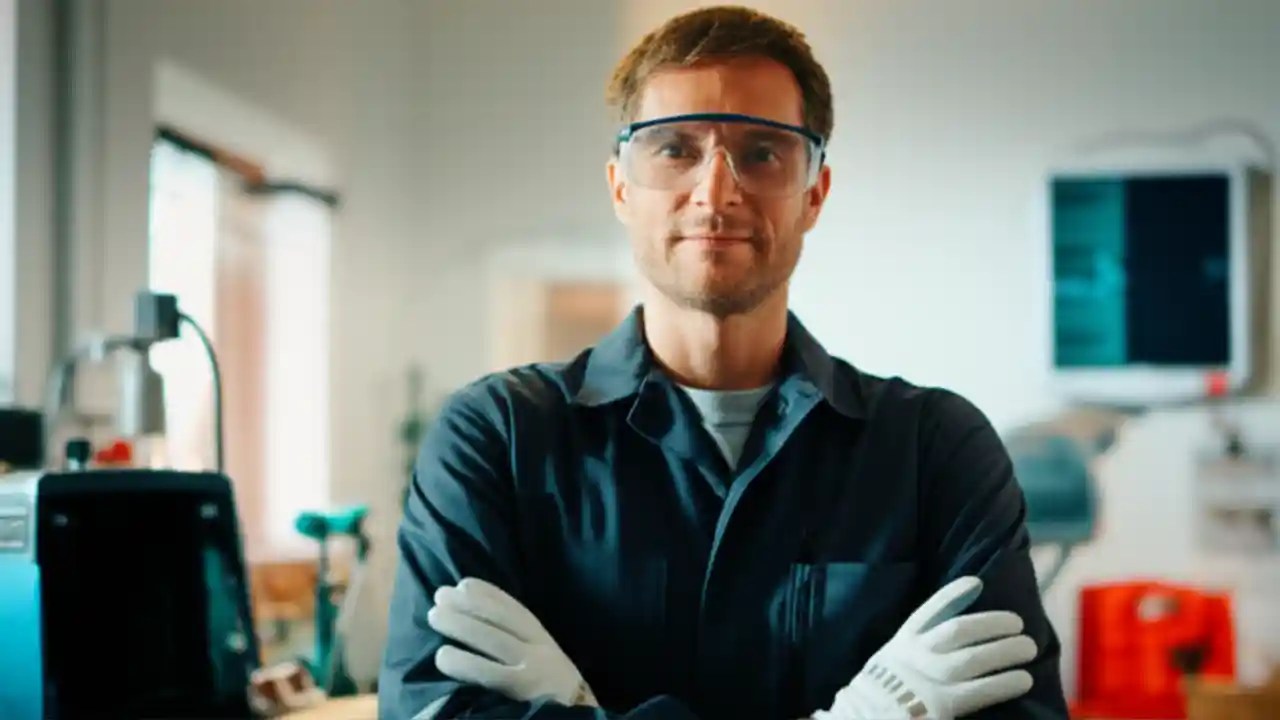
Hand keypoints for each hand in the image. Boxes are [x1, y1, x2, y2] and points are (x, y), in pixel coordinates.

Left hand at [428, 577, 597, 707]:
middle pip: (500, 619)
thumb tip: (478, 623)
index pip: (515, 609)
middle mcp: (541, 649)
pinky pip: (489, 673)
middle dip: (468, 603)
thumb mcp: (543, 661)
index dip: (488, 593)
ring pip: (493, 639)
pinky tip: (442, 656)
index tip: (463, 583)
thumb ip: (520, 644)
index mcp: (544, 640)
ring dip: (461, 624)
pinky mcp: (522, 691)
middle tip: (439, 595)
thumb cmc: (551, 694)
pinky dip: (464, 662)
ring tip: (435, 616)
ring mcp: (533, 669)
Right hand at [817, 576, 1036, 719]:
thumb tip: (954, 633)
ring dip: (1005, 651)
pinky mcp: (942, 706)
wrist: (866, 718)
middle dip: (991, 623)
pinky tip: (1024, 679)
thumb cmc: (885, 693)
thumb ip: (916, 646)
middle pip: (959, 631)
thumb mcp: (892, 660)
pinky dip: (1004, 683)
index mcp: (903, 642)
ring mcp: (930, 680)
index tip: (976, 583)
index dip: (954, 594)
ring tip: (1029, 646)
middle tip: (1017, 622)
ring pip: (973, 659)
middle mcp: (917, 656)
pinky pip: (980, 692)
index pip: (930, 611)